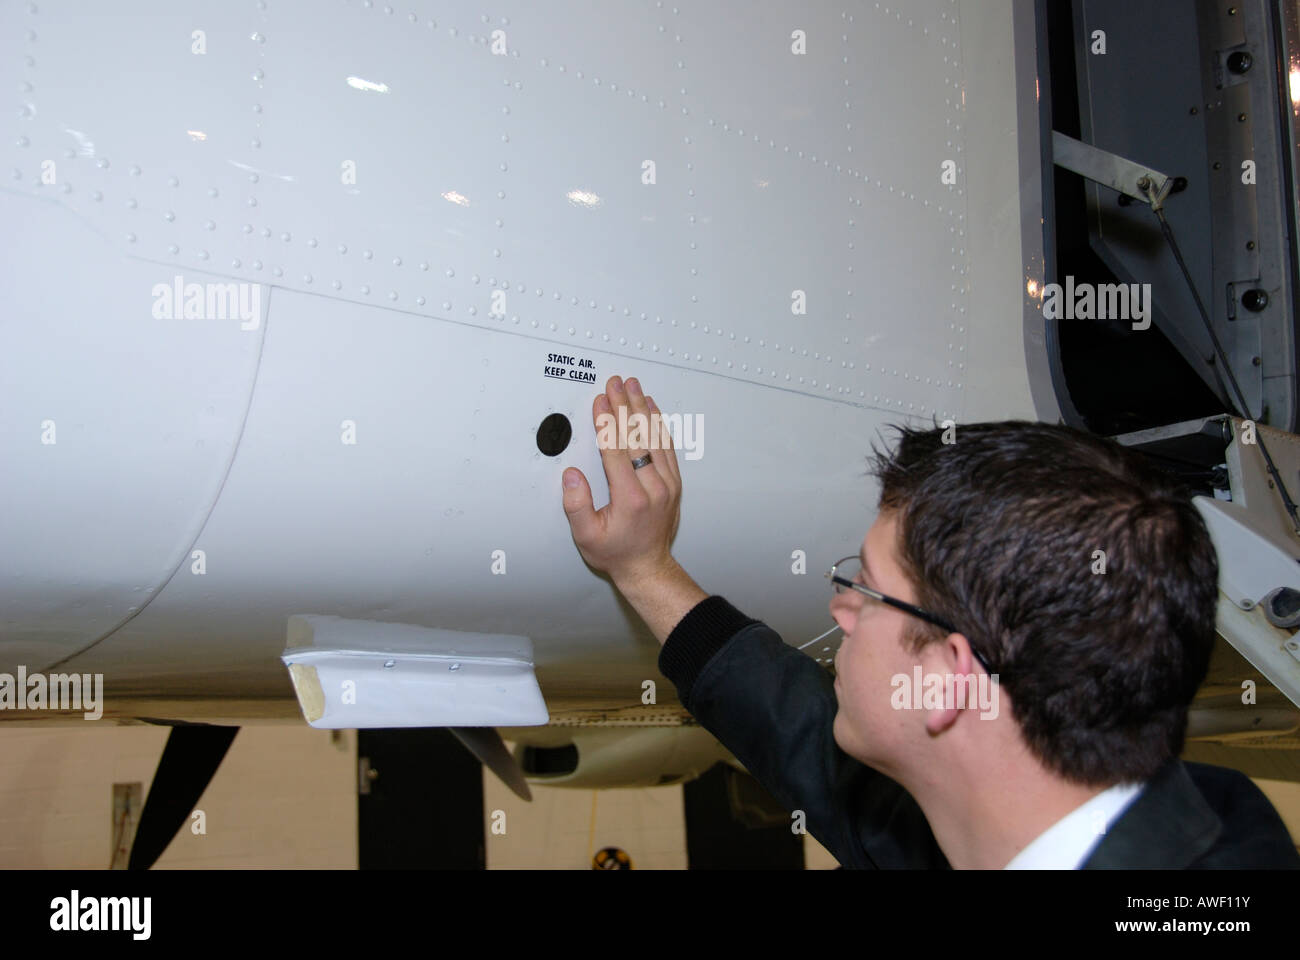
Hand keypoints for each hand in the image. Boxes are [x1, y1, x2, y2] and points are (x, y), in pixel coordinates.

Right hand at [561, 375, 681, 586]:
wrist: (648, 567)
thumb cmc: (617, 552)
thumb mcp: (586, 536)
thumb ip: (576, 505)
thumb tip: (573, 476)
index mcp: (631, 498)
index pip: (617, 450)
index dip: (607, 422)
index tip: (600, 402)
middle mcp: (654, 487)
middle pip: (637, 437)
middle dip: (625, 405)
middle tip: (616, 383)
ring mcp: (667, 483)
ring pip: (654, 437)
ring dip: (642, 408)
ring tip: (633, 386)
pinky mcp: (674, 482)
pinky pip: (666, 445)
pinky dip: (658, 424)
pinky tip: (651, 408)